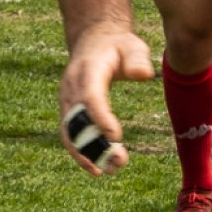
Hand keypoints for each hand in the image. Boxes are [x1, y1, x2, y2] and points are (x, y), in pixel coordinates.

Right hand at [58, 26, 155, 175]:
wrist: (94, 40)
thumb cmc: (118, 45)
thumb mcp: (132, 46)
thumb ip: (138, 59)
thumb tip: (144, 75)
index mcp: (87, 71)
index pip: (90, 97)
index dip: (100, 118)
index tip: (116, 137)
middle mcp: (71, 88)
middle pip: (77, 121)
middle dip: (94, 145)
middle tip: (118, 164)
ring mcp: (66, 100)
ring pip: (70, 132)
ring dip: (87, 154)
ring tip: (110, 170)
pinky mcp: (68, 110)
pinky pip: (71, 134)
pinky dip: (81, 151)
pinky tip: (99, 166)